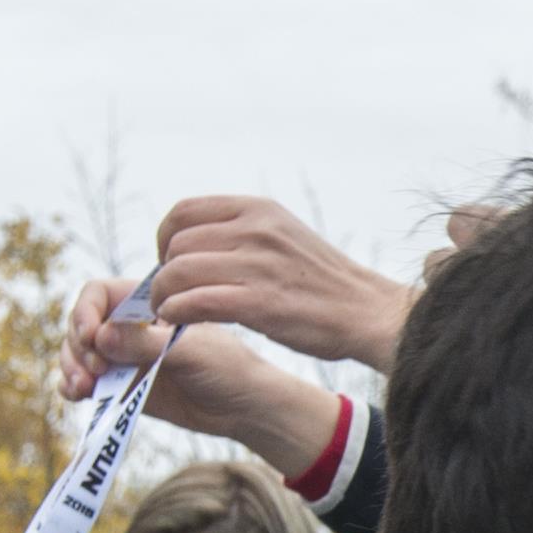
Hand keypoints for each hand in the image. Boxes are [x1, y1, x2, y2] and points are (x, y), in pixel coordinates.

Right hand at [59, 279, 356, 482]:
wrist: (243, 408)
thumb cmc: (227, 368)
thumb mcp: (191, 352)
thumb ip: (146, 344)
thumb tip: (100, 336)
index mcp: (146, 305)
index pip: (98, 295)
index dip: (86, 312)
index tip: (91, 336)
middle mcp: (128, 327)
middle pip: (80, 326)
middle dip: (76, 346)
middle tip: (94, 370)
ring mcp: (122, 357)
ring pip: (77, 355)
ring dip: (70, 367)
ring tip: (83, 388)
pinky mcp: (120, 386)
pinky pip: (85, 384)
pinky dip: (73, 387)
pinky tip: (77, 395)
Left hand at [141, 194, 417, 371]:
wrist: (369, 313)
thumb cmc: (323, 284)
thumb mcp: (284, 236)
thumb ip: (243, 232)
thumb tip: (194, 242)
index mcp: (258, 210)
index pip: (184, 212)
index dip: (165, 238)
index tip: (171, 263)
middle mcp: (256, 230)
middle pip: (177, 244)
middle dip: (163, 272)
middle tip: (169, 295)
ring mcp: (258, 266)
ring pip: (178, 272)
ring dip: (163, 296)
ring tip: (168, 312)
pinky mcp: (260, 303)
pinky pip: (195, 301)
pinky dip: (177, 311)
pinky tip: (178, 321)